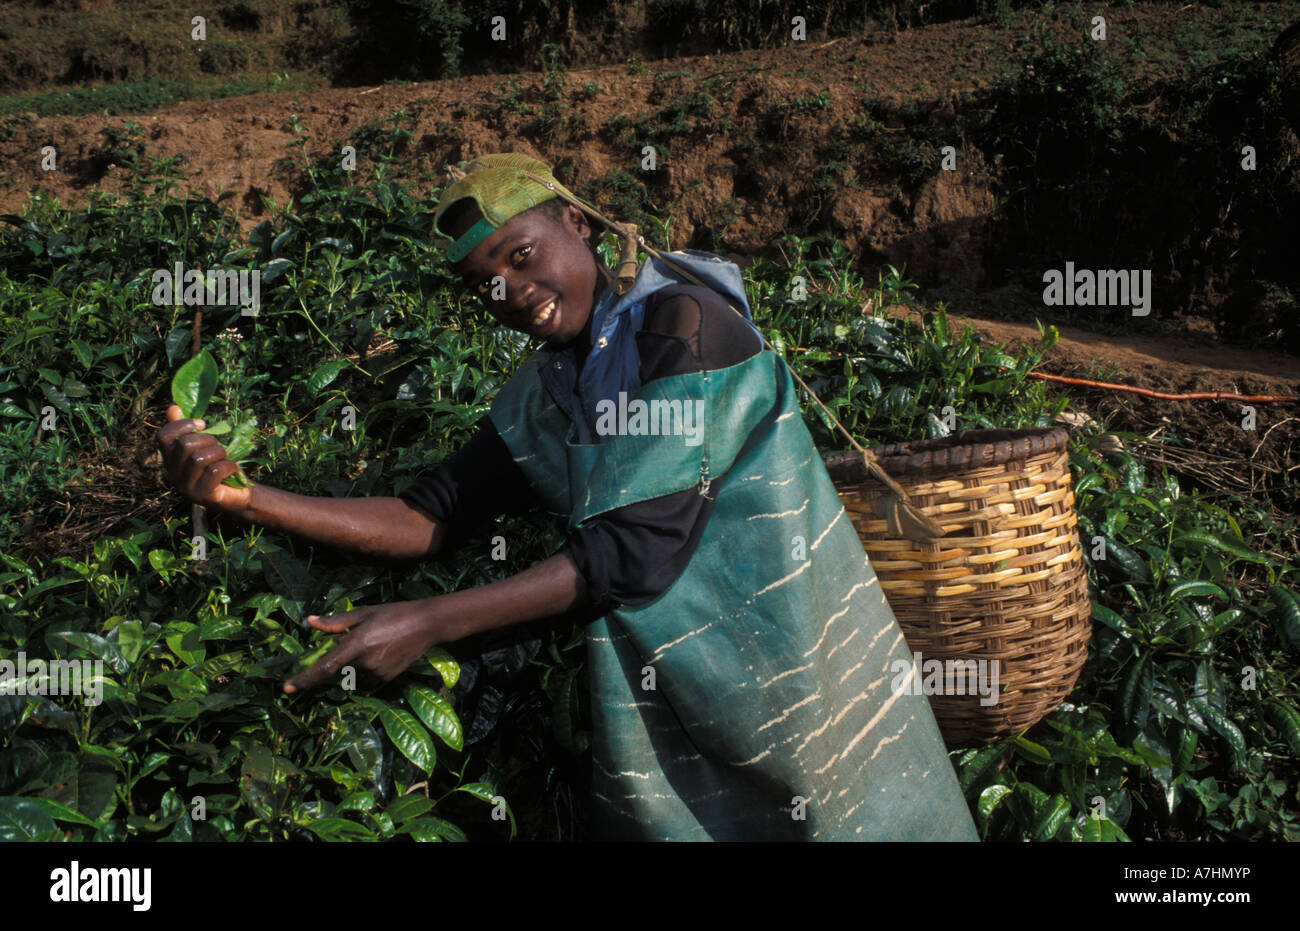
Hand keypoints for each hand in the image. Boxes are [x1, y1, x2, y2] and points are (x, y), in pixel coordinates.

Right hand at [156, 404, 251, 512]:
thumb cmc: (219, 467)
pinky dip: (229, 466)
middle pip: (185, 445)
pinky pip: (214, 471)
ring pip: (200, 458)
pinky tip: (233, 468)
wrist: (237, 495)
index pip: (163, 437)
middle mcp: (172, 474)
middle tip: (219, 447)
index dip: (182, 425)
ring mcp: (185, 487)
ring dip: (219, 453)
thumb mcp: (205, 446)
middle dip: (208, 440)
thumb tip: (172, 407)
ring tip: (226, 458)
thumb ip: (187, 430)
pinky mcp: (201, 496)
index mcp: (170, 460)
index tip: (202, 424)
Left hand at [283, 600, 444, 693]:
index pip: (324, 668)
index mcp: (356, 645)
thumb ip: (335, 623)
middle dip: (339, 660)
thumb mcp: (364, 613)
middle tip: (358, 640)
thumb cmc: (394, 613)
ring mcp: (377, 674)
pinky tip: (381, 652)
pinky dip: (365, 670)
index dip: (304, 679)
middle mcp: (365, 663)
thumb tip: (309, 622)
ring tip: (373, 644)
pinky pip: (366, 680)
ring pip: (352, 676)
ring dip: (352, 666)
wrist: (427, 624)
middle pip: (338, 670)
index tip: (287, 688)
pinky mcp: (387, 679)